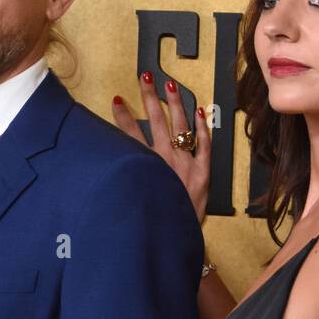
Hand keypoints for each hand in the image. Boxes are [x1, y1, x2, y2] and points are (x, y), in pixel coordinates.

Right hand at [111, 72, 210, 222]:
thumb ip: (123, 178)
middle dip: (149, 97)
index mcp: (145, 167)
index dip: (123, 116)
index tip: (118, 101)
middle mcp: (165, 161)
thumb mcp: (131, 198)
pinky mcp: (203, 172)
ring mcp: (186, 164)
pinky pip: (205, 144)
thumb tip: (113, 164)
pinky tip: (200, 111)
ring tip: (169, 85)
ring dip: (174, 103)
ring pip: (180, 126)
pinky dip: (203, 127)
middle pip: (156, 121)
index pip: (130, 134)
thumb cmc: (153, 222)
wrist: (175, 240)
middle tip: (146, 78)